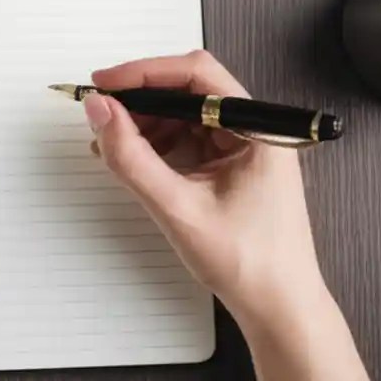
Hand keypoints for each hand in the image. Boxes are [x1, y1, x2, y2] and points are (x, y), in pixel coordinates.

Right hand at [83, 51, 326, 329]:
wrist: (279, 308)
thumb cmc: (249, 264)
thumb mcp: (178, 208)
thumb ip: (132, 157)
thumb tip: (101, 112)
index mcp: (259, 128)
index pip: (197, 74)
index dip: (146, 72)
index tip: (106, 83)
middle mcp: (256, 129)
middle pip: (190, 90)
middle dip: (142, 98)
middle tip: (101, 111)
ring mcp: (245, 148)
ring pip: (187, 115)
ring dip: (147, 122)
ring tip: (112, 142)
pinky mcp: (233, 167)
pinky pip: (190, 139)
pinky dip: (159, 144)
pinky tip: (133, 158)